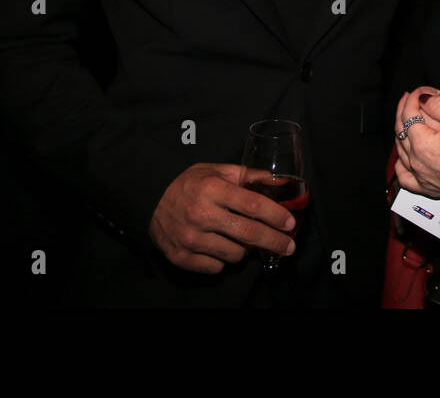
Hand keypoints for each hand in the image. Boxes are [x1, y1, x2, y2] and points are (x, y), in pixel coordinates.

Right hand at [148, 162, 296, 273]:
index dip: (276, 215)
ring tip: (241, 238)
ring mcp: (190, 239)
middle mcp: (201, 215)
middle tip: (289, 247)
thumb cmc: (188, 184)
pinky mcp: (181, 257)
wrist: (149, 199)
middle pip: (248, 234)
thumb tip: (280, 182)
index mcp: (212, 190)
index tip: (290, 223)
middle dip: (274, 241)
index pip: (253, 205)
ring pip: (235, 254)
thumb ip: (248, 176)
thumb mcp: (216, 171)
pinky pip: (216, 267)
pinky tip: (219, 246)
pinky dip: (223, 259)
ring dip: (245, 249)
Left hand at [394, 89, 439, 216]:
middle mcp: (417, 161)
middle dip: (405, 109)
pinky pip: (403, 175)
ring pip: (400, 148)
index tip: (421, 91)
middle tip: (412, 98)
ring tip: (410, 119)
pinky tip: (404, 155)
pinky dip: (400, 161)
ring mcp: (420, 176)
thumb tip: (426, 99)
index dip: (414, 97)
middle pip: (401, 129)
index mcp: (423, 144)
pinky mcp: (426, 188)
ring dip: (402, 130)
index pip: (408, 114)